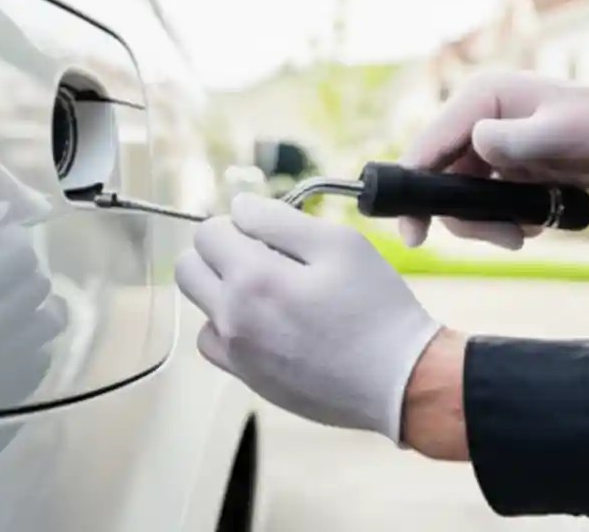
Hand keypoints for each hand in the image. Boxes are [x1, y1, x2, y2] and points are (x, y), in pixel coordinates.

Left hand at [175, 194, 439, 441]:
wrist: (398, 380)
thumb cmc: (376, 307)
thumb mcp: (339, 244)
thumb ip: (278, 218)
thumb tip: (239, 206)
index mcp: (253, 278)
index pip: (208, 231)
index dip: (238, 223)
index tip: (271, 234)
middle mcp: (233, 317)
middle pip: (189, 267)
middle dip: (219, 252)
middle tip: (265, 258)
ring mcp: (237, 352)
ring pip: (200, 305)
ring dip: (223, 290)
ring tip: (271, 293)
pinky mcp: (247, 378)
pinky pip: (215, 343)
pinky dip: (230, 328)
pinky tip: (268, 324)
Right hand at [400, 71, 588, 248]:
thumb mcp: (562, 131)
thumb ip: (518, 139)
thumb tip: (477, 144)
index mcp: (478, 99)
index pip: (427, 147)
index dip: (412, 189)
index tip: (412, 234)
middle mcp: (472, 120)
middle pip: (438, 180)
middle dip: (466, 216)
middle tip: (507, 238)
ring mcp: (482, 144)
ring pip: (457, 197)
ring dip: (487, 222)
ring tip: (526, 232)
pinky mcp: (495, 165)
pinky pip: (479, 201)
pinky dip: (500, 219)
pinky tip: (533, 219)